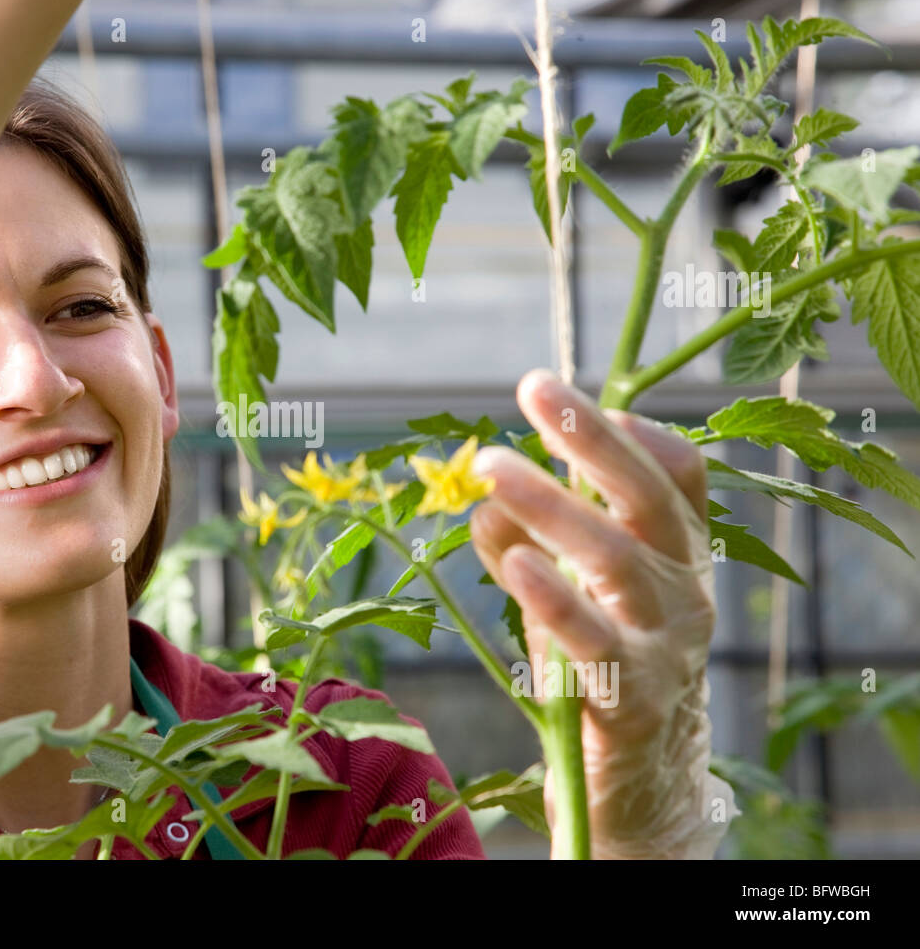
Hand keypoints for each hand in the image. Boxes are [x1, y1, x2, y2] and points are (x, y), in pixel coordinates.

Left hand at [468, 369, 736, 857]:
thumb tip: (484, 500)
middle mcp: (684, 592)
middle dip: (592, 439)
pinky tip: (513, 560)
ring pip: (617, 560)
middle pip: (650, 500)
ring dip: (554, 506)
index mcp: (679, 558)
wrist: (637, 780)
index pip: (682, 479)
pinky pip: (592, 640)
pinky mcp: (631, 699)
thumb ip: (531, 542)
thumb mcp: (573, 592)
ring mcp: (665, 646)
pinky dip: (552, 596)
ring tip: (494, 467)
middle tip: (536, 388)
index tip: (578, 399)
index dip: (637, 432)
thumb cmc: (600, 667)